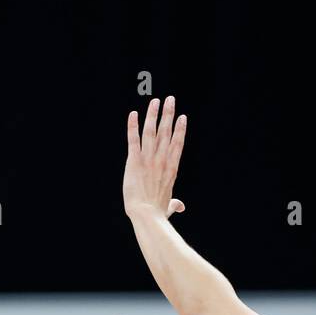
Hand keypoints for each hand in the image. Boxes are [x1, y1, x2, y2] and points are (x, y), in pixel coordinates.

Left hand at [124, 95, 186, 220]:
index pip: (177, 144)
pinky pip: (133, 140)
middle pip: (166, 132)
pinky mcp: (134, 161)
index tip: (182, 117)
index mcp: (171, 169)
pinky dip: (133, 126)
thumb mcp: (169, 206)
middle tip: (171, 99)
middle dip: (168, 114)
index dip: (180, 129)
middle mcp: (162, 160)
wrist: (147, 215)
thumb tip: (181, 206)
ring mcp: (148, 159)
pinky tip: (133, 114)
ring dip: (153, 114)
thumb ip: (174, 203)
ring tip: (156, 101)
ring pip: (152, 132)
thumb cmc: (158, 213)